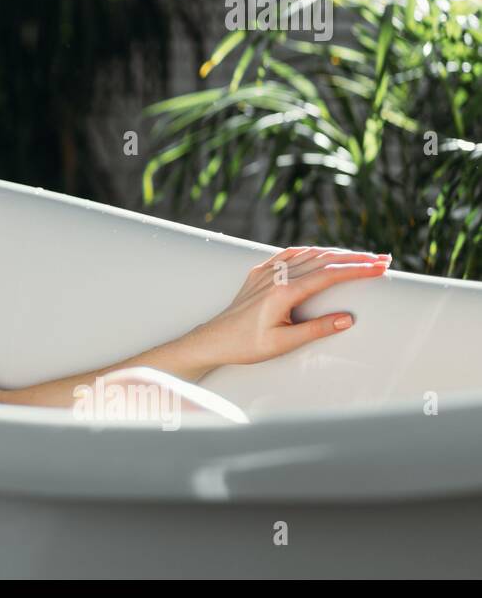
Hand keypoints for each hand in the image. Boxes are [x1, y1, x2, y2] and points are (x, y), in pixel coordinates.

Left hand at [174, 246, 391, 370]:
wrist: (214, 339)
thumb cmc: (246, 345)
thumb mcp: (283, 343)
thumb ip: (316, 329)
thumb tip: (347, 318)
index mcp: (283, 292)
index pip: (329, 274)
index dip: (357, 269)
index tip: (381, 268)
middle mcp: (275, 276)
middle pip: (323, 259)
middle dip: (355, 258)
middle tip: (384, 260)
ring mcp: (266, 272)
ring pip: (307, 254)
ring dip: (336, 253)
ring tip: (362, 256)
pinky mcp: (258, 273)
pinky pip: (288, 255)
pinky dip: (310, 251)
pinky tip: (321, 252)